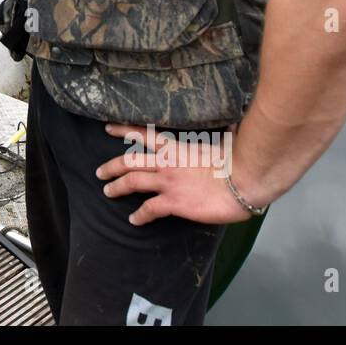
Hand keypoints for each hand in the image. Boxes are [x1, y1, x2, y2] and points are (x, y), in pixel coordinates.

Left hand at [95, 123, 256, 226]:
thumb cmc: (239, 160)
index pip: (144, 134)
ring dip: (117, 187)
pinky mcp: (173, 202)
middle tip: (100, 172)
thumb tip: (233, 124)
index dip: (124, 130)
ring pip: (132, 182)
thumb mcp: (225, 141)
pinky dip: (139, 215)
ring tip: (108, 191)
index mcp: (177, 146)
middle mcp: (167, 162)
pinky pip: (148, 209)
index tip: (108, 128)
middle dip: (112, 166)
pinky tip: (134, 220)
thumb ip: (221, 133)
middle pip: (130, 161)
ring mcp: (168, 182)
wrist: (244, 180)